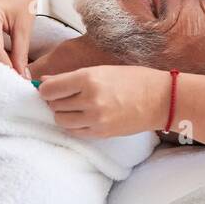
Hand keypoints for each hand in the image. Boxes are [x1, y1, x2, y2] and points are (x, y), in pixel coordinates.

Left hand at [37, 65, 169, 137]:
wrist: (161, 99)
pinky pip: (74, 132)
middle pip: (53, 105)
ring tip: (75, 107)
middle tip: (66, 96)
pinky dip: (73, 125)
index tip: (51, 88)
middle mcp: (90, 99)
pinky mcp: (101, 133)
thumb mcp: (102, 70)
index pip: (49, 89)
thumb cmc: (133, 79)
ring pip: (60, 120)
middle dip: (55, 101)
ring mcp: (96, 119)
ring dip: (63, 114)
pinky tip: (83, 117)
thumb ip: (71, 77)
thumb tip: (43, 82)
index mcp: (89, 78)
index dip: (45, 89)